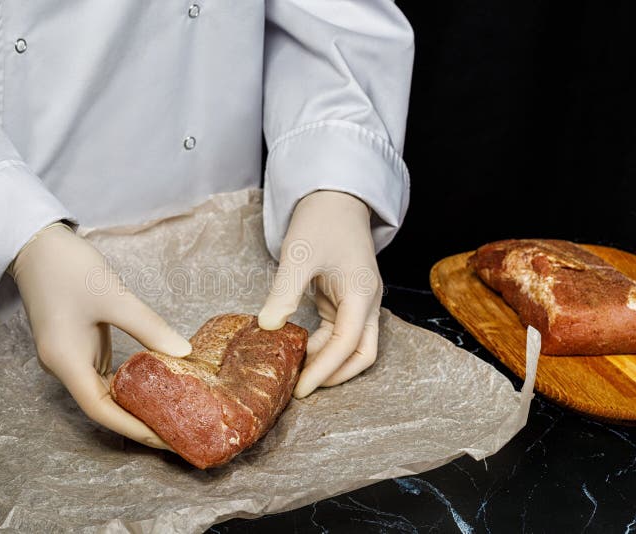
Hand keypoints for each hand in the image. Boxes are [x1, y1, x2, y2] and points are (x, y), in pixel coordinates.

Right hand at [10, 223, 190, 448]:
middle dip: (137, 420)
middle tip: (175, 430)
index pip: (101, 409)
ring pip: (103, 390)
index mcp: (66, 360)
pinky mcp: (75, 344)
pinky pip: (102, 373)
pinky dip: (127, 382)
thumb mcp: (113, 296)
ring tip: (169, 413)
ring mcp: (68, 355)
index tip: (164, 438)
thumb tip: (183, 352)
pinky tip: (151, 383)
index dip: (133, 427)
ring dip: (133, 402)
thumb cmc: (69, 267)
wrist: (35, 243)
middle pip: (102, 405)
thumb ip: (147, 326)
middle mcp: (63, 366)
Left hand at [259, 191, 381, 397]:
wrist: (334, 197)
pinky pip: (339, 332)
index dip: (325, 369)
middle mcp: (367, 302)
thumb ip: (285, 293)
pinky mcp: (345, 299)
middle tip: (302, 390)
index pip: (348, 344)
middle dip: (335, 375)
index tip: (300, 389)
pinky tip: (297, 351)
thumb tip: (268, 327)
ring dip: (327, 362)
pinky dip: (321, 345)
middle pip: (363, 354)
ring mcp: (358, 301)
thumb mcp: (299, 256)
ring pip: (351, 346)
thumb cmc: (320, 221)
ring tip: (295, 375)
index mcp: (362, 293)